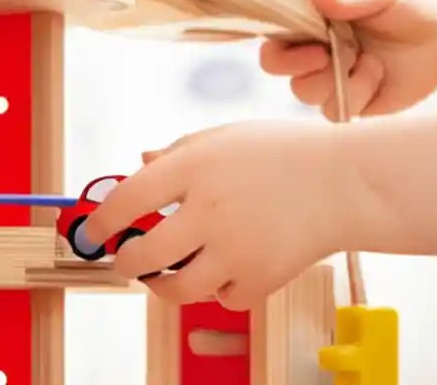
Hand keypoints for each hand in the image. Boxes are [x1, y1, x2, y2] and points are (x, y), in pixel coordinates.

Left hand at [84, 120, 354, 310]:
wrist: (348, 181)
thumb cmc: (284, 153)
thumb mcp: (224, 137)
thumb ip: (177, 153)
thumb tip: (138, 165)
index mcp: (195, 167)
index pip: (127, 201)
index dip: (99, 223)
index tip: (88, 235)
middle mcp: (210, 210)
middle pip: (142, 256)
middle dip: (123, 263)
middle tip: (122, 261)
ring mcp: (236, 249)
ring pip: (176, 289)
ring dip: (161, 285)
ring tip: (162, 275)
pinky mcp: (261, 279)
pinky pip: (222, 300)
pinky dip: (217, 291)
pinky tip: (223, 271)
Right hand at [261, 0, 436, 119]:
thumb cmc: (412, 3)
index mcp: (310, 13)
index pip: (273, 25)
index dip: (277, 34)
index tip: (307, 35)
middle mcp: (311, 44)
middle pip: (274, 63)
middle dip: (295, 63)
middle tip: (325, 55)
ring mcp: (327, 74)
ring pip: (303, 90)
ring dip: (335, 79)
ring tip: (370, 62)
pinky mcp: (347, 100)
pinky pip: (332, 110)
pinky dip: (357, 95)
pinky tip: (378, 76)